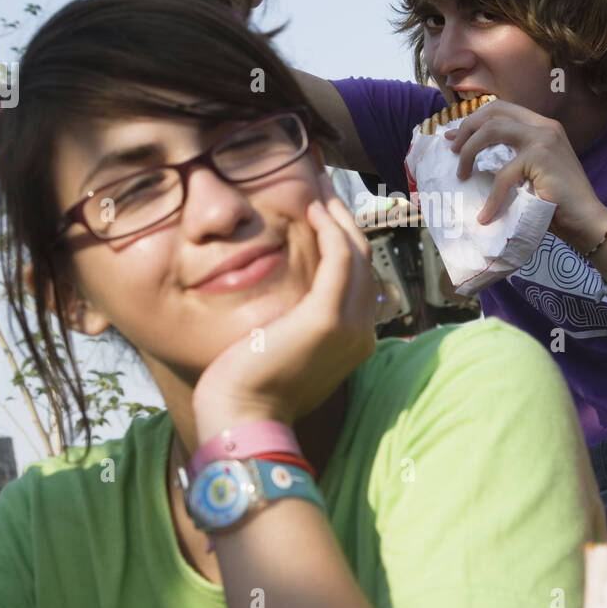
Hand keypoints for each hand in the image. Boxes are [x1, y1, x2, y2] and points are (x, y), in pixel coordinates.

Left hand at [191, 174, 376, 441]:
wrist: (242, 419)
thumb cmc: (250, 389)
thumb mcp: (282, 350)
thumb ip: (296, 325)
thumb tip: (285, 304)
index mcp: (355, 341)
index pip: (358, 279)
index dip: (344, 241)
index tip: (323, 212)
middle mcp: (363, 332)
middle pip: (364, 260)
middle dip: (345, 221)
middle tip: (323, 189)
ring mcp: (351, 326)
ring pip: (357, 254)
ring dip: (338, 217)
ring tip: (318, 190)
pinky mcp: (328, 317)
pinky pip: (340, 259)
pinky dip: (330, 229)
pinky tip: (312, 210)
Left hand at [443, 99, 606, 248]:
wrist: (586, 220)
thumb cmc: (557, 202)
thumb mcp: (531, 172)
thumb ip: (512, 157)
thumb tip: (475, 156)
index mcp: (542, 126)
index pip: (502, 109)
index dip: (475, 120)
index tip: (455, 136)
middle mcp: (544, 125)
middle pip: (494, 111)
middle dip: (467, 127)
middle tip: (452, 149)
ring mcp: (543, 138)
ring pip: (492, 130)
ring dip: (469, 152)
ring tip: (461, 174)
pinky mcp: (540, 157)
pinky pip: (503, 174)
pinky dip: (491, 198)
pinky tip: (485, 216)